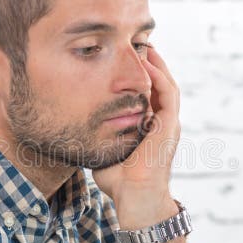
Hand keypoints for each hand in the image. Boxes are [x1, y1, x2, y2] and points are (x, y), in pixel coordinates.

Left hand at [92, 45, 180, 227]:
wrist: (135, 200)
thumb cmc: (118, 181)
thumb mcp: (104, 148)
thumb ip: (96, 133)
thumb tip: (73, 121)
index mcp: (148, 126)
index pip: (145, 92)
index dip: (136, 74)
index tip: (121, 57)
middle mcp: (161, 122)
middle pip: (158, 83)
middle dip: (148, 62)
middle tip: (135, 43)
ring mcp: (167, 124)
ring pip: (166, 84)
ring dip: (156, 63)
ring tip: (144, 45)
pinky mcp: (169, 126)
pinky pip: (168, 94)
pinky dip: (158, 76)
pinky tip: (146, 63)